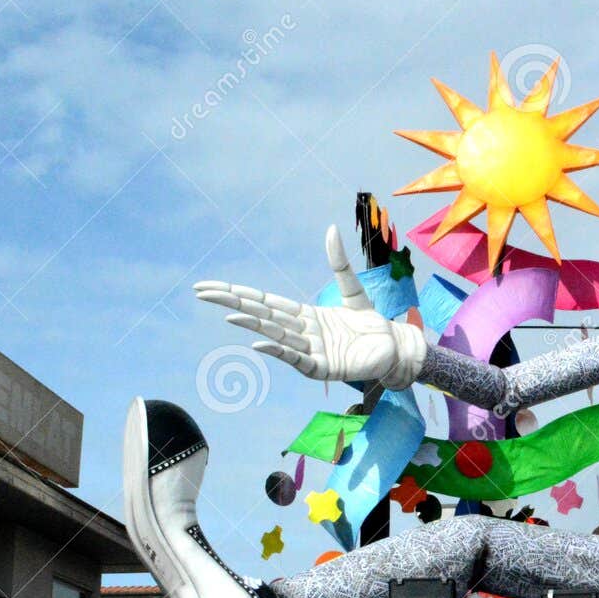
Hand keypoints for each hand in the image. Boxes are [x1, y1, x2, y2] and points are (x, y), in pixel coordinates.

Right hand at [194, 226, 425, 387]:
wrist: (395, 348)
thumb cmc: (371, 325)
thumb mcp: (353, 290)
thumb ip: (339, 264)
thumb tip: (330, 229)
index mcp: (305, 316)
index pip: (266, 303)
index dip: (240, 294)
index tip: (212, 287)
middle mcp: (303, 334)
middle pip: (263, 316)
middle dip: (234, 305)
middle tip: (203, 294)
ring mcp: (312, 352)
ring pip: (277, 336)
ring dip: (253, 326)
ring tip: (228, 316)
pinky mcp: (326, 368)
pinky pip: (298, 360)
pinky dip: (280, 352)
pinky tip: (259, 343)